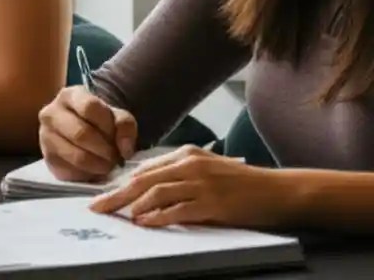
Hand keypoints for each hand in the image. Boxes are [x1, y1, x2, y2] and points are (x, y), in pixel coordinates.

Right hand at [38, 86, 138, 181]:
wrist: (81, 130)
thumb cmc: (100, 121)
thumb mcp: (117, 115)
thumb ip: (125, 126)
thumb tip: (125, 150)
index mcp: (69, 96)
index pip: (89, 107)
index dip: (107, 125)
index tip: (117, 136)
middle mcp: (51, 113)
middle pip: (81, 133)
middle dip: (105, 149)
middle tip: (115, 157)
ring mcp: (45, 137)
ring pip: (76, 156)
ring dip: (99, 165)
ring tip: (107, 164)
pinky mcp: (48, 159)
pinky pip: (72, 171)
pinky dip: (88, 174)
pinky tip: (93, 168)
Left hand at [89, 145, 284, 227]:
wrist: (278, 191)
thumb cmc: (241, 183)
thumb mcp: (207, 169)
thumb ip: (178, 175)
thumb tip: (147, 191)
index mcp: (186, 154)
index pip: (145, 169)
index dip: (121, 183)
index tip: (104, 195)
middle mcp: (190, 165)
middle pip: (143, 180)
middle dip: (117, 194)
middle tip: (97, 206)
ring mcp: (201, 183)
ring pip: (156, 192)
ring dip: (133, 205)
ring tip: (118, 216)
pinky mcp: (212, 203)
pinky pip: (177, 210)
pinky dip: (158, 216)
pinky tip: (145, 222)